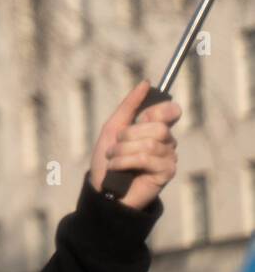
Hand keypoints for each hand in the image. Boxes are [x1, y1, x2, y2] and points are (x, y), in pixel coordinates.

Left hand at [90, 81, 181, 210]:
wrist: (102, 188)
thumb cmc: (107, 158)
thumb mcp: (113, 127)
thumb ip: (129, 105)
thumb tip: (145, 82)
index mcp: (154, 128)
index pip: (170, 111)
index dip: (159, 110)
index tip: (141, 116)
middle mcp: (166, 141)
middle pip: (157, 126)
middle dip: (128, 134)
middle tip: (116, 145)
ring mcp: (168, 157)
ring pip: (150, 143)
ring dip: (122, 150)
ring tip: (113, 158)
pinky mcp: (166, 173)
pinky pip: (147, 158)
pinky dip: (125, 161)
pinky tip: (117, 168)